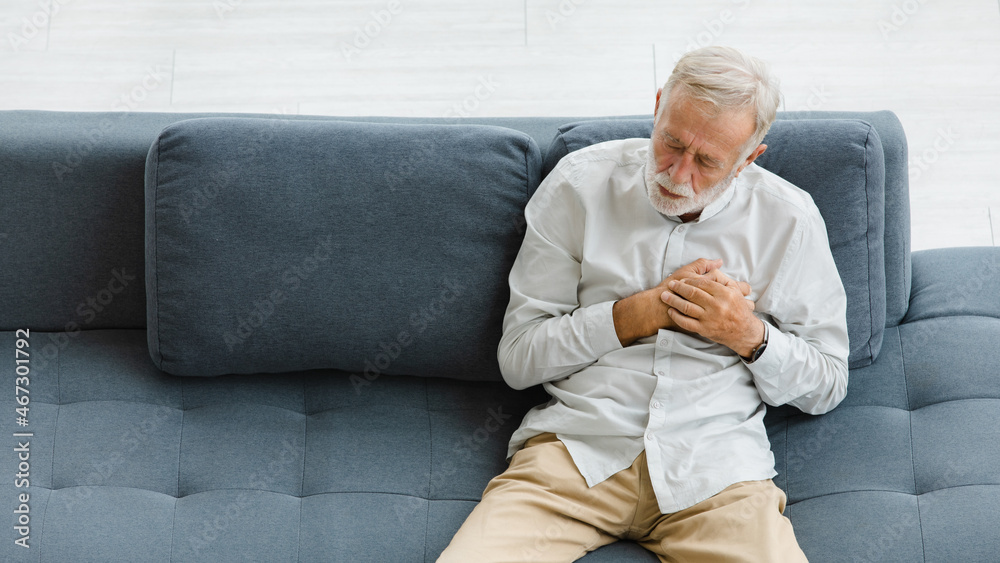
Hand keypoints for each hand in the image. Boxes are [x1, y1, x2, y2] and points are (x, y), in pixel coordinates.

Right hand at [612, 258, 750, 346]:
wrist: (658, 307)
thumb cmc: (672, 288)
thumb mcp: (686, 273)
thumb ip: (702, 266)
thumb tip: (718, 262)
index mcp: (712, 288)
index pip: (733, 286)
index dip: (742, 289)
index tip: (747, 290)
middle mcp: (713, 302)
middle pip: (735, 301)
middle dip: (744, 303)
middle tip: (752, 304)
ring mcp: (709, 315)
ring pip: (727, 314)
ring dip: (738, 313)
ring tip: (744, 312)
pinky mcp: (703, 326)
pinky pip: (718, 324)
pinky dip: (725, 323)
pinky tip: (729, 322)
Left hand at [661, 277, 763, 356]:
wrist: (744, 332)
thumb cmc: (738, 309)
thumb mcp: (735, 290)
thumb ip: (722, 278)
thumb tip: (714, 263)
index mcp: (724, 294)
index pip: (702, 283)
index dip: (689, 280)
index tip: (681, 279)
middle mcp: (717, 306)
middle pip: (692, 293)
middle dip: (678, 288)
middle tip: (670, 284)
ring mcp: (709, 318)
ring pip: (687, 307)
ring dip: (673, 300)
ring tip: (665, 296)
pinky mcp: (704, 329)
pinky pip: (686, 322)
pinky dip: (677, 316)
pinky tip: (671, 311)